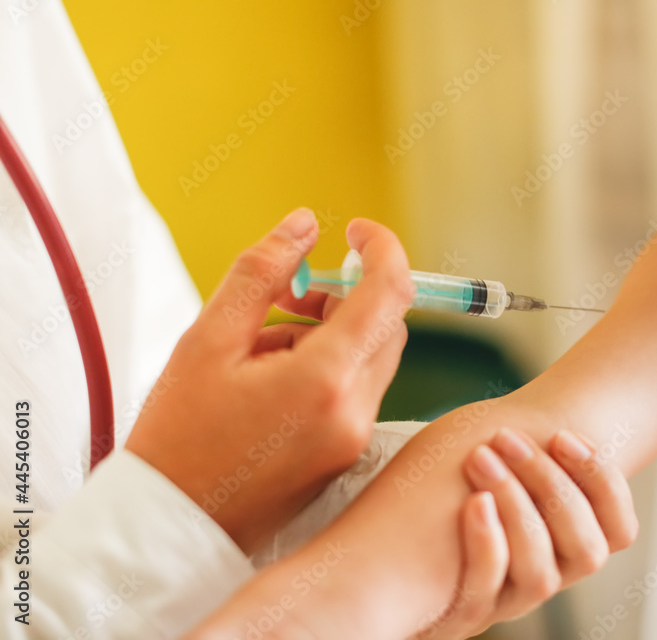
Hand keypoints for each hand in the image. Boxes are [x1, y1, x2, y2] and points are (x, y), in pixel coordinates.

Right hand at [125, 210, 414, 553]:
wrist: (171, 526)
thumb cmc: (179, 437)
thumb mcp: (207, 340)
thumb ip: (260, 273)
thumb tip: (303, 225)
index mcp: (325, 380)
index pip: (390, 293)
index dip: (381, 248)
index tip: (354, 231)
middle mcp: (353, 412)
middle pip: (385, 326)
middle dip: (345, 297)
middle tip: (288, 296)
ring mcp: (353, 440)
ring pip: (370, 359)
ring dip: (330, 334)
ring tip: (260, 346)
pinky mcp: (345, 457)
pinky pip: (355, 392)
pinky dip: (326, 369)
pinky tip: (269, 379)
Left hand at [413, 428, 637, 638]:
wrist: (366, 555)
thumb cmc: (425, 490)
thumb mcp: (483, 456)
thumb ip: (525, 446)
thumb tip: (559, 416)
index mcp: (559, 542)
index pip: (620, 529)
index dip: (605, 483)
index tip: (563, 435)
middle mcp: (540, 577)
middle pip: (588, 551)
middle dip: (554, 486)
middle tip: (509, 440)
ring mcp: (500, 603)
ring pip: (542, 576)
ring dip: (518, 508)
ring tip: (483, 460)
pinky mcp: (458, 616)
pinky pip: (487, 592)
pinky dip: (487, 544)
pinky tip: (471, 503)